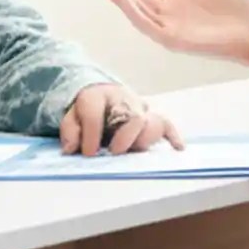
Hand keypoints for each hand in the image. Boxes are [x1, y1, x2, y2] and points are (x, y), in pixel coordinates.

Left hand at [59, 83, 184, 155]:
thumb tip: (71, 149)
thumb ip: (70, 131)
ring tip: (135, 151)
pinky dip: (173, 136)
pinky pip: (166, 125)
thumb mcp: (71, 117)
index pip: (95, 113)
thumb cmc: (86, 110)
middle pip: (133, 117)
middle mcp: (123, 100)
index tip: (88, 153)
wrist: (100, 95)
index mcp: (97, 96)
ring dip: (144, 140)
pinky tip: (178, 148)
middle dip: (125, 137)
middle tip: (114, 152)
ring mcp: (139, 108)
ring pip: (151, 123)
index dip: (91, 135)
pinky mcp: (150, 117)